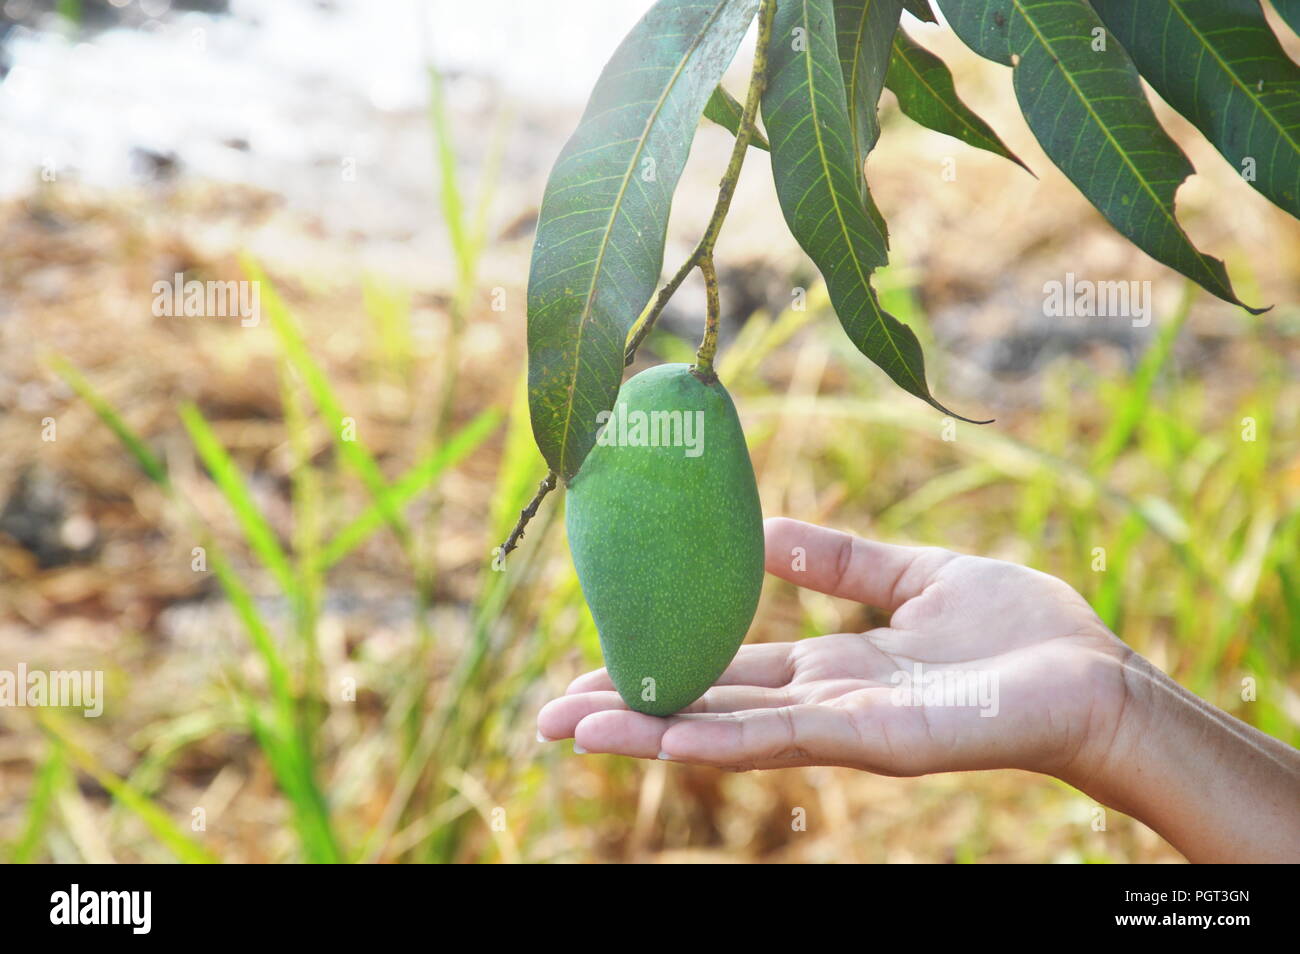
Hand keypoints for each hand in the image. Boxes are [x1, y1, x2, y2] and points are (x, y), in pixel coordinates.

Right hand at [538, 517, 1133, 779]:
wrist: (1093, 674)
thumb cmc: (1017, 629)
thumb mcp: (911, 576)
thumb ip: (838, 559)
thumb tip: (762, 528)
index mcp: (828, 666)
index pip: (724, 672)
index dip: (661, 666)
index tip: (593, 661)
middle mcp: (822, 706)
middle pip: (707, 710)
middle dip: (628, 712)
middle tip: (545, 716)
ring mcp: (843, 731)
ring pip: (726, 732)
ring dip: (648, 731)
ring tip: (568, 727)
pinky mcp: (874, 742)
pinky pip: (781, 740)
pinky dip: (713, 740)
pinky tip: (655, 734)